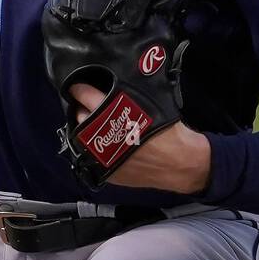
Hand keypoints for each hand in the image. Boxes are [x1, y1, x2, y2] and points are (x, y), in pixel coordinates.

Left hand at [70, 83, 211, 193]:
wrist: (181, 163)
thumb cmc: (169, 131)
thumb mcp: (151, 103)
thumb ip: (126, 97)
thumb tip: (110, 88)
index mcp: (116, 115)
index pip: (87, 97)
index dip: (80, 90)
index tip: (77, 87)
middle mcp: (105, 136)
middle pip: (80, 118)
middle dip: (82, 110)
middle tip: (89, 106)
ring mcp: (103, 157)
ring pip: (82, 138)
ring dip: (84, 129)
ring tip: (93, 125)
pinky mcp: (106, 172)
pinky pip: (91, 156)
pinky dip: (92, 147)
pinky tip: (102, 143)